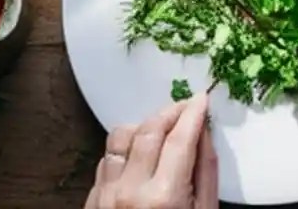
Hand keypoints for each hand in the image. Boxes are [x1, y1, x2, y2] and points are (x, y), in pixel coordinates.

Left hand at [85, 94, 218, 208]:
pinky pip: (107, 159)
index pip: (179, 140)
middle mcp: (130, 190)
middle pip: (149, 131)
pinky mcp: (92, 198)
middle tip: (184, 107)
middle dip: (169, 113)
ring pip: (120, 137)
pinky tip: (139, 153)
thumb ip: (205, 174)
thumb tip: (203, 133)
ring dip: (143, 126)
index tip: (200, 100)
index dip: (192, 114)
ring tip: (160, 127)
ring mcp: (106, 193)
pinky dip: (125, 149)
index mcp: (164, 197)